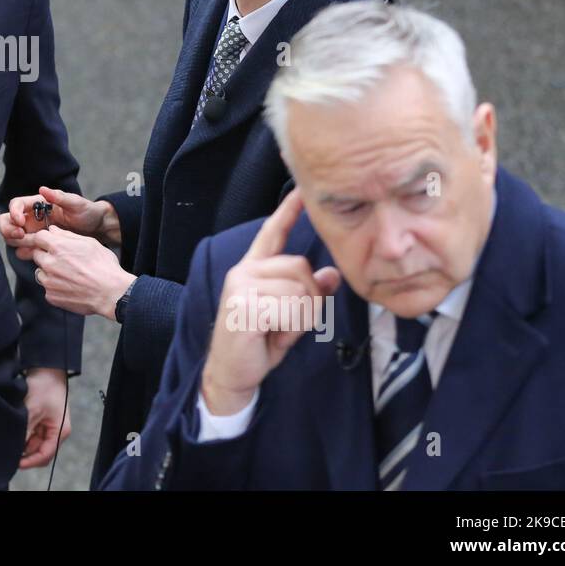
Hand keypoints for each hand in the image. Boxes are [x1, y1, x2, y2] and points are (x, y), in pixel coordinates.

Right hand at [0, 186, 119, 259]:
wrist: (96, 230)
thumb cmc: (87, 212)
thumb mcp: (75, 203)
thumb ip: (59, 197)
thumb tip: (42, 189)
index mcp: (37, 204)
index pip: (16, 205)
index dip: (13, 212)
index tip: (20, 221)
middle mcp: (31, 218)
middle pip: (7, 221)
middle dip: (8, 228)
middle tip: (20, 236)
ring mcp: (33, 232)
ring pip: (12, 237)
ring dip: (16, 242)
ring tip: (31, 246)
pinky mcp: (38, 246)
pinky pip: (24, 250)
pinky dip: (25, 252)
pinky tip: (35, 255)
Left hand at [18, 367, 71, 469]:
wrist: (46, 367)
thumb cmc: (45, 387)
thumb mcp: (33, 410)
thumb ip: (25, 430)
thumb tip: (15, 448)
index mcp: (59, 432)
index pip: (45, 455)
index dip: (30, 461)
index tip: (15, 463)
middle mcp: (55, 431)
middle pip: (39, 451)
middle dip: (25, 452)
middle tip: (9, 451)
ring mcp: (48, 426)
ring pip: (33, 443)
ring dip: (22, 441)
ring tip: (9, 437)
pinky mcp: (40, 420)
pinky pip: (30, 433)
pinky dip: (22, 433)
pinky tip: (13, 430)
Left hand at [29, 227, 133, 319]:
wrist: (110, 293)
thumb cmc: (104, 267)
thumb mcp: (89, 243)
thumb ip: (67, 235)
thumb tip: (53, 230)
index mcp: (58, 247)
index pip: (38, 237)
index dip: (43, 239)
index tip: (48, 243)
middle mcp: (50, 263)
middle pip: (37, 254)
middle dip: (47, 255)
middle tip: (63, 260)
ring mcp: (49, 281)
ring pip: (40, 272)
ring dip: (49, 272)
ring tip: (69, 275)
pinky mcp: (51, 296)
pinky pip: (47, 288)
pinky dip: (55, 287)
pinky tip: (70, 286)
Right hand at [200, 189, 340, 415]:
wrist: (232, 374)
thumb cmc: (259, 344)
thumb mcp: (291, 317)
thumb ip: (310, 294)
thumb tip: (332, 275)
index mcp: (253, 269)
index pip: (272, 233)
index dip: (288, 212)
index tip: (302, 191)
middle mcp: (244, 271)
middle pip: (301, 268)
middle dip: (308, 300)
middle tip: (287, 323)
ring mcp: (241, 286)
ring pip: (300, 290)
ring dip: (301, 317)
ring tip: (277, 330)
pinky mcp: (243, 305)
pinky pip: (291, 307)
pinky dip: (292, 326)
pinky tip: (271, 334)